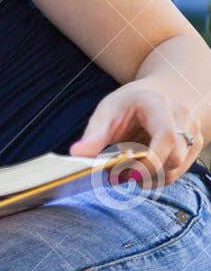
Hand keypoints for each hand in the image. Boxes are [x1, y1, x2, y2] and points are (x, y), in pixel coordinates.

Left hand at [69, 81, 203, 185]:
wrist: (158, 92)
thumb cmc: (129, 103)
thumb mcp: (107, 111)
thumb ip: (94, 134)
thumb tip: (76, 153)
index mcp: (158, 104)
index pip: (166, 137)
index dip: (150, 162)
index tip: (125, 175)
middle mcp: (182, 116)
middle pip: (174, 158)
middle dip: (145, 173)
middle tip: (117, 175)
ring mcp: (193, 131)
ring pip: (176, 169)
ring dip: (150, 178)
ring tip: (126, 171)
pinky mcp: (195, 145)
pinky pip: (177, 172)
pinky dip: (157, 176)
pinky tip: (141, 167)